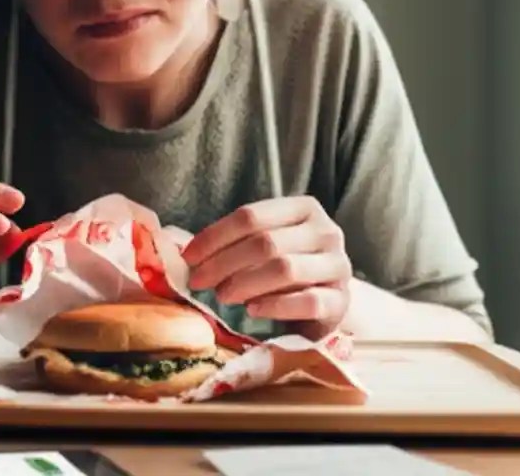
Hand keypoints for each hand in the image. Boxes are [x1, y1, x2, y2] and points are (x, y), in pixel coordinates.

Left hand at [182, 196, 352, 337]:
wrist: (326, 304)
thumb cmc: (285, 272)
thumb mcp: (263, 248)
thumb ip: (231, 244)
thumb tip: (178, 248)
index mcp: (304, 209)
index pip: (252, 216)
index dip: (215, 236)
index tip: (188, 257)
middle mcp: (326, 232)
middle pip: (266, 242)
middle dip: (224, 263)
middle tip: (199, 282)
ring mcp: (337, 266)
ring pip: (285, 269)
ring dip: (245, 283)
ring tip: (222, 297)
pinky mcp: (340, 301)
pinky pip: (305, 301)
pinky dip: (274, 306)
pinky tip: (253, 311)